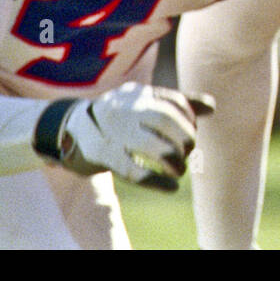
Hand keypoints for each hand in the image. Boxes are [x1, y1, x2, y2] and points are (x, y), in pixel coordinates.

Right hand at [52, 83, 215, 191]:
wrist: (67, 128)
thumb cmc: (117, 117)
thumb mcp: (143, 103)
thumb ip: (177, 104)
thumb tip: (212, 106)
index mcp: (139, 93)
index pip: (174, 102)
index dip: (189, 118)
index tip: (192, 132)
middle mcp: (126, 108)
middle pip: (165, 121)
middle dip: (185, 138)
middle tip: (189, 152)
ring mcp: (113, 131)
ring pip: (150, 145)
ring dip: (173, 160)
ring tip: (180, 170)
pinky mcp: (101, 155)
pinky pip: (132, 170)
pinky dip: (156, 181)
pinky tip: (171, 187)